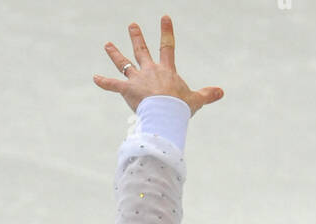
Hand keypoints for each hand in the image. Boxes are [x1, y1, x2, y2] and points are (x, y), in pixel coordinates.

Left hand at [93, 15, 223, 116]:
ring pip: (125, 64)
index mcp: (166, 71)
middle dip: (136, 37)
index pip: (167, 47)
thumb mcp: (195, 100)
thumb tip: (221, 92)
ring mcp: (138, 79)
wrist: (166, 114)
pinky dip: (104, 82)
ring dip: (115, 54)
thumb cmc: (180, 108)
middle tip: (131, 25)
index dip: (166, 31)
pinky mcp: (128, 90)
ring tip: (107, 45)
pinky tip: (94, 78)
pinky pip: (113, 85)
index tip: (164, 17)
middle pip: (142, 50)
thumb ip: (207, 95)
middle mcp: (150, 70)